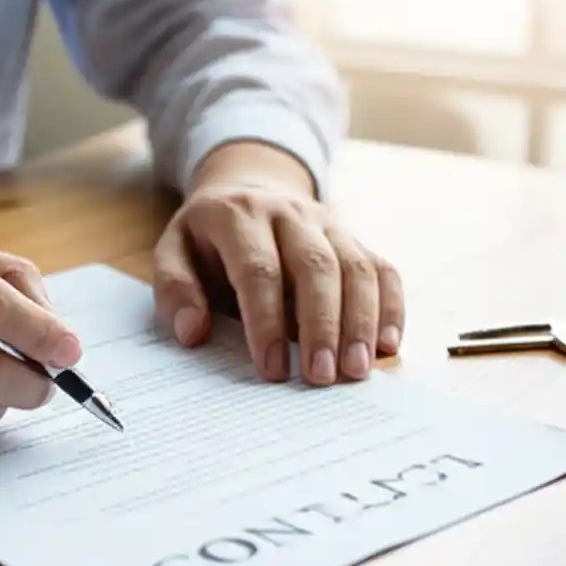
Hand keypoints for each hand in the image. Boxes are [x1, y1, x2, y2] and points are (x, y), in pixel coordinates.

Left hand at [153, 142, 403, 384]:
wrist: (246, 188)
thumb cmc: (208, 238)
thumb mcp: (174, 252)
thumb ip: (176, 290)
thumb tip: (193, 332)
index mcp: (238, 216)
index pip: (259, 269)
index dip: (267, 321)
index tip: (272, 369)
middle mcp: (288, 214)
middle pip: (316, 266)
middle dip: (322, 325)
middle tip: (321, 377)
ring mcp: (328, 223)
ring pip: (356, 266)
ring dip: (361, 322)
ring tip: (356, 371)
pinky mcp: (354, 238)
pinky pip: (382, 269)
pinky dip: (391, 307)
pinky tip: (388, 346)